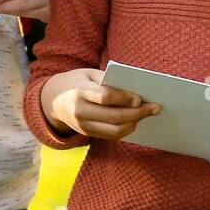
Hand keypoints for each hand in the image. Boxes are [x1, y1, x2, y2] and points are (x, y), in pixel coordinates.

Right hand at [41, 68, 159, 140]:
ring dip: (134, 123)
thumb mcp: (88, 73)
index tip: (140, 98)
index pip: (105, 98)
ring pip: (114, 131)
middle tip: (155, 108)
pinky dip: (125, 129)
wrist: (53, 100)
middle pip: (114, 118)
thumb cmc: (76, 81)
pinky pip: (110, 136)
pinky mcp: (87, 134)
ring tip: (146, 114)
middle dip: (137, 113)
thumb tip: (134, 90)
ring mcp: (83, 126)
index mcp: (80, 92)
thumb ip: (108, 80)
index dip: (124, 99)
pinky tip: (135, 120)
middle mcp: (80, 112)